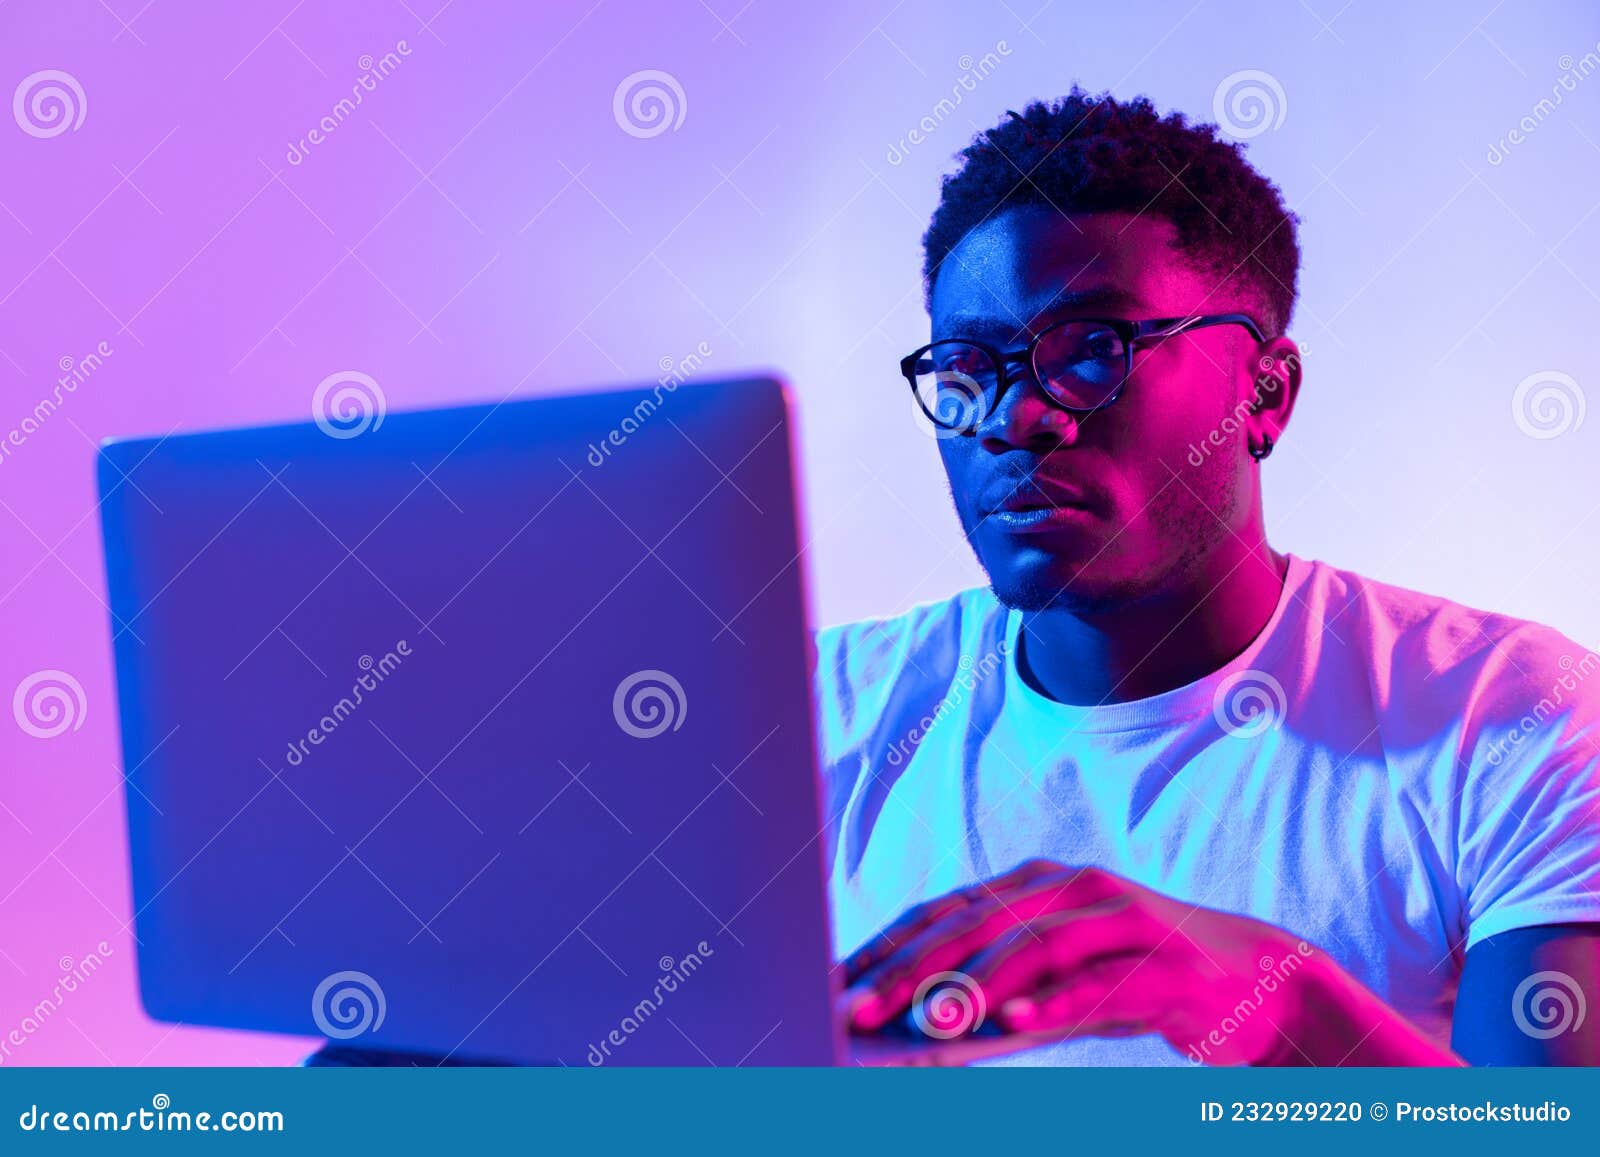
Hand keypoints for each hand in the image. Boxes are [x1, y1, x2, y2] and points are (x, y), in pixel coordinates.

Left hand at [843, 860, 1394, 1064]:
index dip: (892, 943)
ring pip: (1036, 947)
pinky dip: (1058, 1003)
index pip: (949, 910)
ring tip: (926, 1020)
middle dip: (914, 966)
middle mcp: (1075, 889)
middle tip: (862, 1007)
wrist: (1260, 982)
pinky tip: (1016, 1025)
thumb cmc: (1140, 980)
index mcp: (1040, 886)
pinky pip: (1105, 984)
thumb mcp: (1064, 980)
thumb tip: (926, 1027)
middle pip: (980, 922)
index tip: (840, 979)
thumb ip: (1004, 991)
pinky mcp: (1169, 963)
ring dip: (977, 987)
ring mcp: (1125, 919)